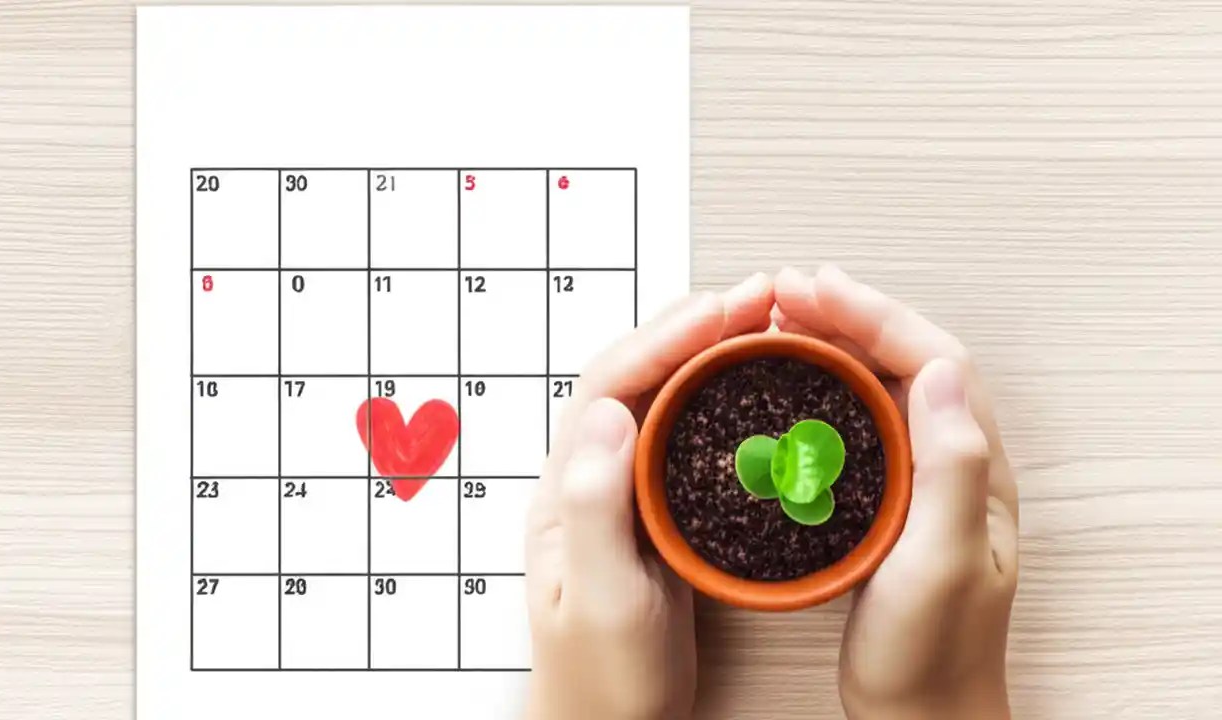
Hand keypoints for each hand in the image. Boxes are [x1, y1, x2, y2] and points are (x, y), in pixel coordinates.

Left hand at [523, 274, 773, 719]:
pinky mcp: (659, 511)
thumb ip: (600, 508)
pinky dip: (723, 397)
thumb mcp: (602, 599)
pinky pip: (687, 433)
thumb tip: (607, 412)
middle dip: (695, 325)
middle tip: (761, 298)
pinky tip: (760, 387)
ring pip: (665, 397)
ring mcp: (627, 491)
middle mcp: (594, 478)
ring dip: (711, 351)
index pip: (612, 386)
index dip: (667, 338)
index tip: (723, 310)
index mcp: (570, 491)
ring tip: (767, 322)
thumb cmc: (601, 680)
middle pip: (639, 375)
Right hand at [774, 266, 1019, 719]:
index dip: (874, 314)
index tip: (815, 290)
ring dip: (832, 341)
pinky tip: (785, 385)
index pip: (931, 358)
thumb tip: (940, 370)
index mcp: (973, 467)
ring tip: (780, 318)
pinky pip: (854, 420)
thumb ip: (949, 468)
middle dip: (847, 313)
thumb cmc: (932, 652)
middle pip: (903, 358)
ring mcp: (916, 478)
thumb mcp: (942, 562)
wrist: (918, 714)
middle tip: (785, 290)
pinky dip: (819, 387)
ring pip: (877, 384)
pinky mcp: (883, 499)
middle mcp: (949, 461)